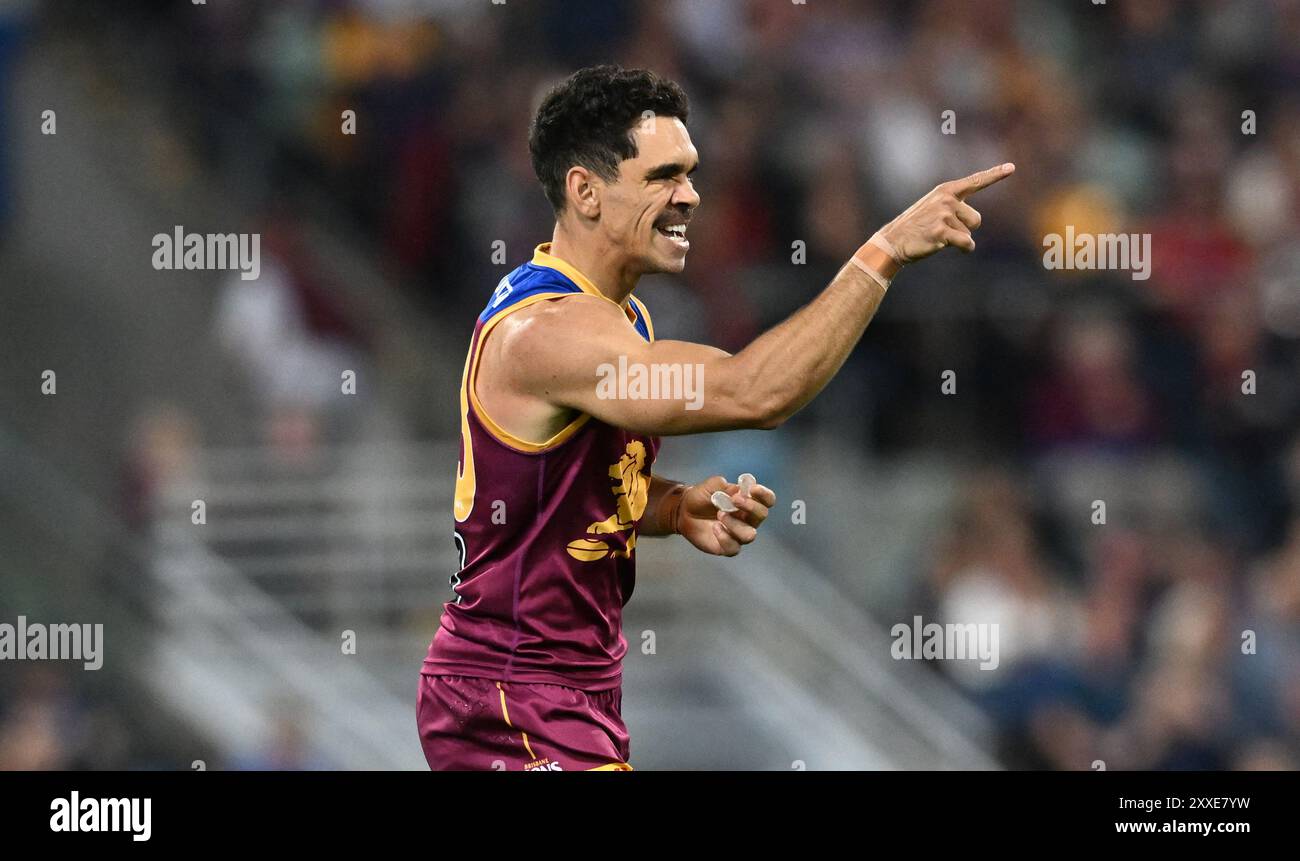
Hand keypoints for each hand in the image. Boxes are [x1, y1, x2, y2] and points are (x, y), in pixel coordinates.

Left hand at [677, 475, 774, 556]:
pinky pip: (734, 548)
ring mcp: (738, 534)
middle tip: (734, 499)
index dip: (764, 495)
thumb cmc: (701, 497)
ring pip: (749, 535)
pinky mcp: (727, 547)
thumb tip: (736, 489)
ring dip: (735, 524)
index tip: (753, 489)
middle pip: (761, 515)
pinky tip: (715, 528)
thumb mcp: (709, 486)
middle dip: (750, 506)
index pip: (767, 500)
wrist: (684, 511)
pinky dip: (725, 538)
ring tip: (720, 514)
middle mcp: (747, 519)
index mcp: (748, 502)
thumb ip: (722, 484)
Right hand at [877, 162, 1014, 263]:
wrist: (893, 241)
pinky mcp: (941, 232)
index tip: (1011, 167)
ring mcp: (943, 215)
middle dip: (966, 229)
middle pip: (977, 219)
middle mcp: (946, 199)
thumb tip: (975, 219)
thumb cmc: (916, 226)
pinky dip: (963, 249)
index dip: (995, 175)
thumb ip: (954, 206)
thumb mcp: (934, 207)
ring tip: (937, 236)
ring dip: (958, 239)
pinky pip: (966, 243)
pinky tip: (944, 246)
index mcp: (946, 191)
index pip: (975, 182)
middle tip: (943, 230)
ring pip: (969, 233)